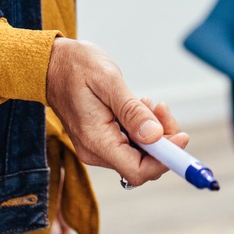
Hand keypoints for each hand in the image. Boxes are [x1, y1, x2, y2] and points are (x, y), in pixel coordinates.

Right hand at [45, 38, 189, 185]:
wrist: (51, 63)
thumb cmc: (76, 66)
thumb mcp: (108, 81)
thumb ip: (131, 111)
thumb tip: (155, 136)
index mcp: (96, 141)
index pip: (138, 171)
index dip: (165, 158)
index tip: (182, 136)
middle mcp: (96, 151)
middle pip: (143, 164)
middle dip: (163, 141)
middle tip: (162, 108)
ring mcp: (98, 146)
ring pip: (140, 153)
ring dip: (154, 131)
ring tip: (148, 102)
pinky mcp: (102, 138)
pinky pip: (131, 143)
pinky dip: (143, 128)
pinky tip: (141, 106)